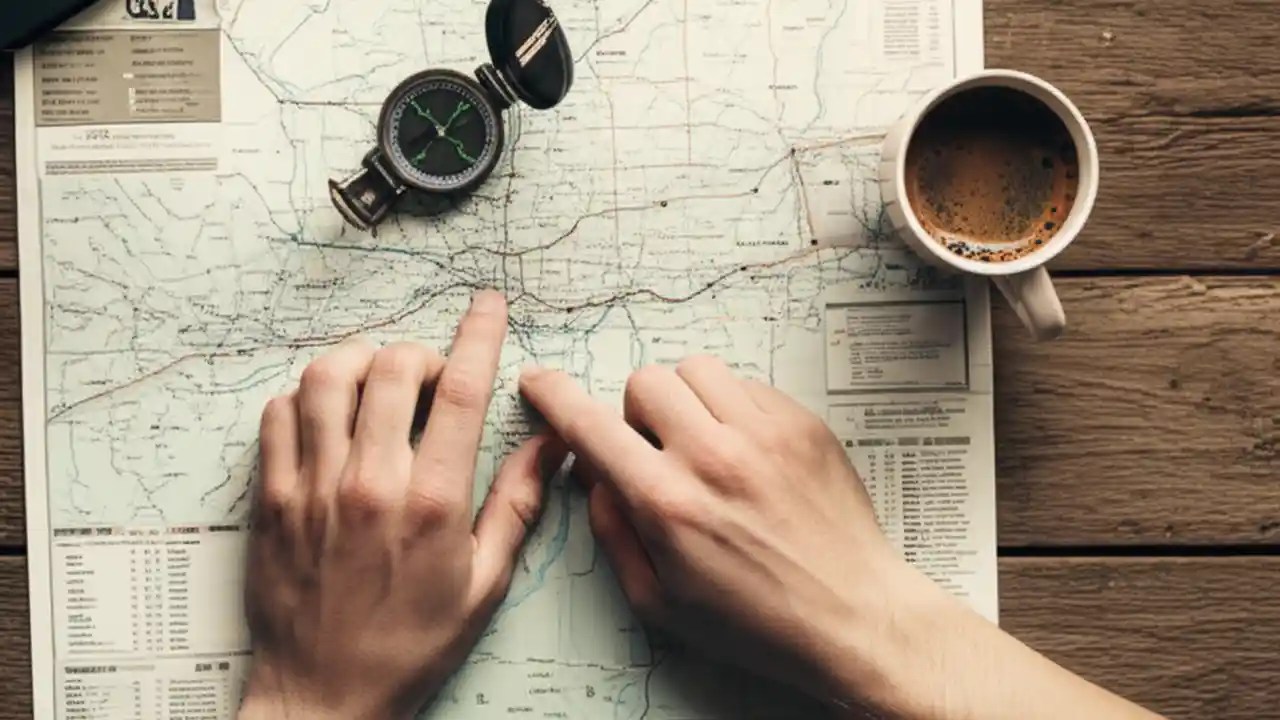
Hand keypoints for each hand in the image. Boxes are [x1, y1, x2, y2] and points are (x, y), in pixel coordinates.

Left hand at [239, 292, 565, 719]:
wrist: (324, 695)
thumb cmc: (410, 646)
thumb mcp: (485, 584)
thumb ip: (517, 506)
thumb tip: (552, 446)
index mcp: (431, 504)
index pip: (461, 392)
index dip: (479, 336)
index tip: (489, 306)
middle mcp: (369, 485)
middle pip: (392, 368)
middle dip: (420, 352)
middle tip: (431, 376)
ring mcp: (312, 488)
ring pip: (326, 378)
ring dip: (359, 361)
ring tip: (378, 383)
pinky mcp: (271, 498)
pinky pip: (277, 414)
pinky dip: (304, 396)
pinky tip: (328, 416)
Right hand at [520, 358, 1163, 719]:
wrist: (855, 616)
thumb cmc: (759, 622)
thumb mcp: (660, 602)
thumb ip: (614, 531)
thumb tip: (594, 477)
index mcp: (668, 503)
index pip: (591, 427)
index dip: (555, 398)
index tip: (540, 382)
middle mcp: (714, 456)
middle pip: (644, 380)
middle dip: (636, 411)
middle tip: (656, 450)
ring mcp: (764, 433)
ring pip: (696, 368)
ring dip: (685, 399)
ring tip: (704, 443)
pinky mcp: (803, 423)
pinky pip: (747, 383)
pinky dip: (733, 407)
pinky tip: (746, 451)